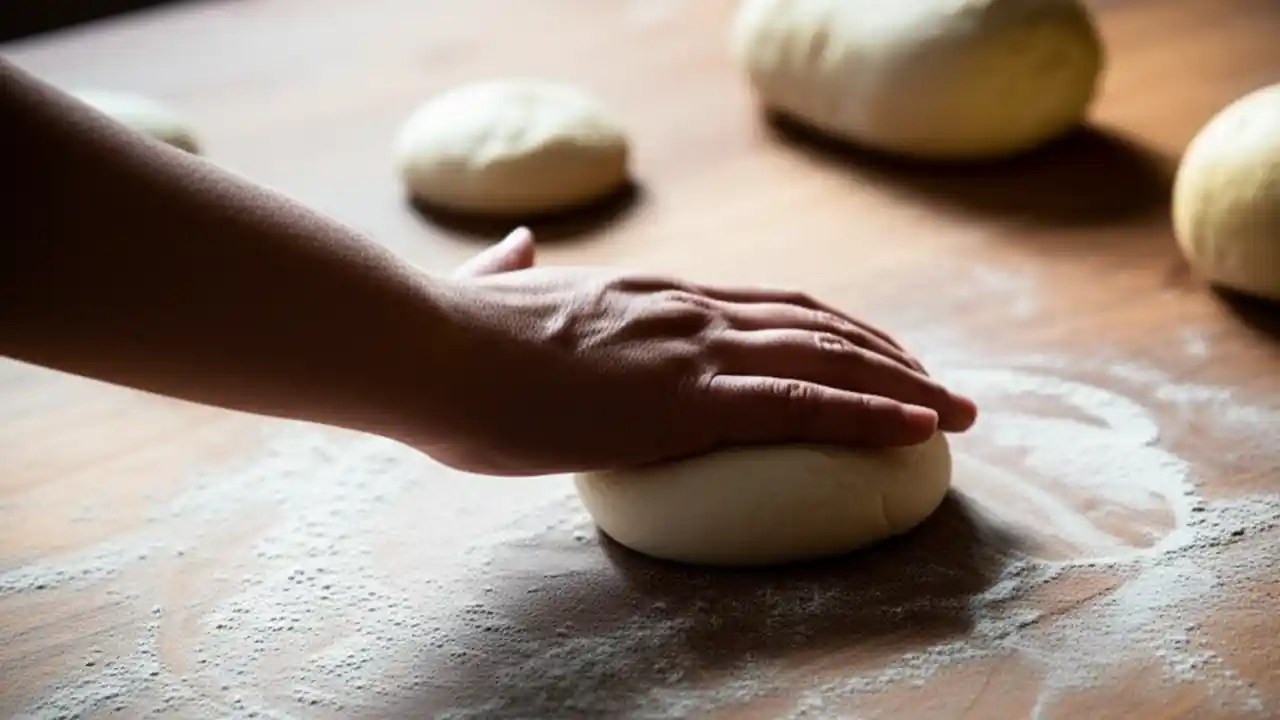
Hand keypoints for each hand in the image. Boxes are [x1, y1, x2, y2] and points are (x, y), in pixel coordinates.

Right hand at [413, 228, 976, 474]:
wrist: (428, 347)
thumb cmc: (449, 338)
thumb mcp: (493, 294)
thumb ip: (516, 272)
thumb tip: (516, 248)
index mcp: (649, 294)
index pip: (765, 303)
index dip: (830, 328)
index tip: (871, 351)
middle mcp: (686, 310)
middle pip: (815, 322)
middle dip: (886, 353)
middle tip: (936, 384)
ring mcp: (691, 349)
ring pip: (827, 357)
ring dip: (902, 383)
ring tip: (954, 409)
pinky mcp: (686, 398)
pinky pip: (801, 403)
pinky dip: (869, 414)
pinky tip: (915, 427)